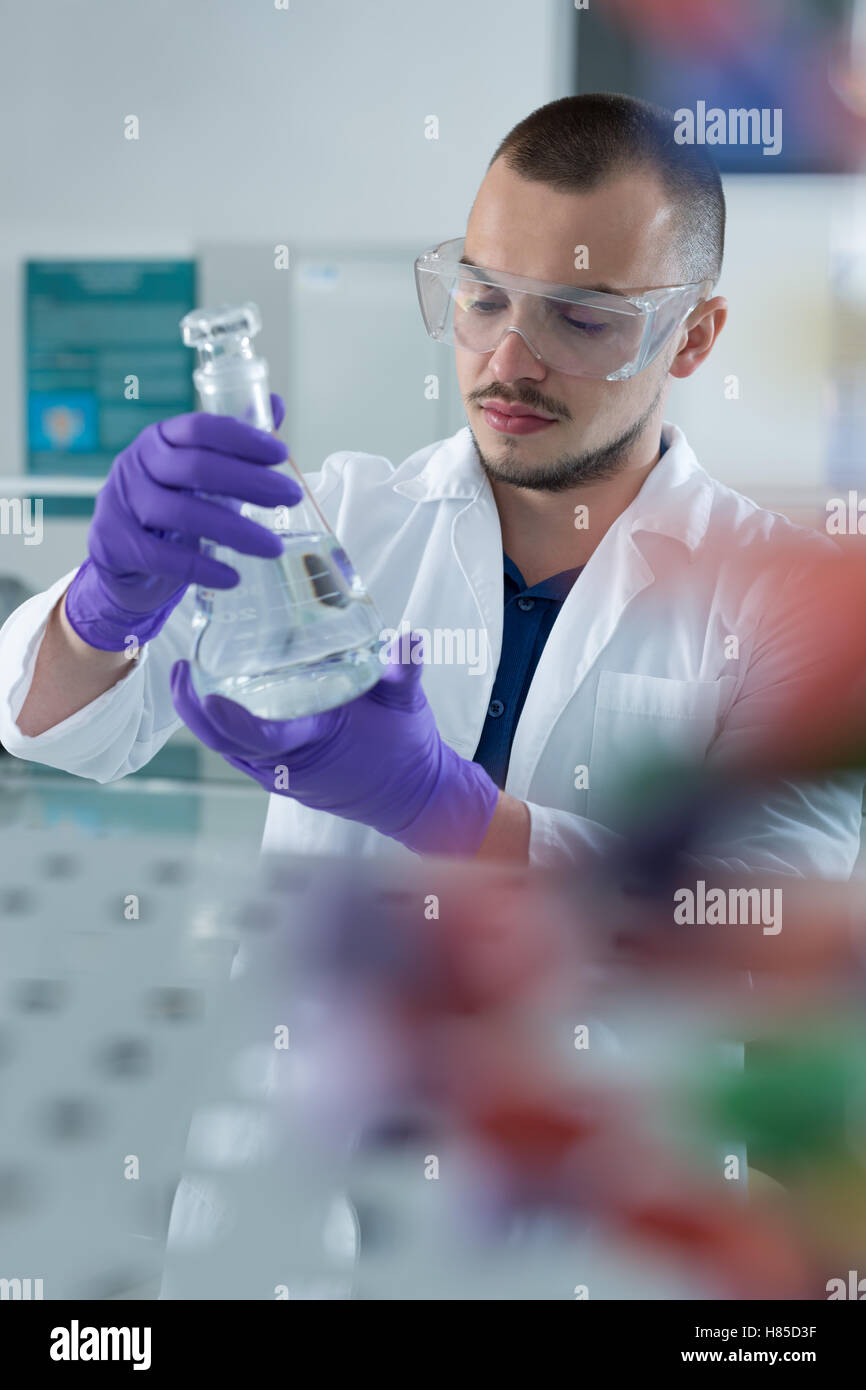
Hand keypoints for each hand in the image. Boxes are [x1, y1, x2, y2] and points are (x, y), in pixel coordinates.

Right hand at [64, 394, 301, 649]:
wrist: (122, 563)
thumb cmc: (170, 510)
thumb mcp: (200, 476)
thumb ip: (234, 445)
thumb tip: (276, 405)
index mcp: (159, 439)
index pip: (200, 427)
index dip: (242, 438)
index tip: (281, 455)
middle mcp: (134, 463)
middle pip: (197, 467)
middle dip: (251, 482)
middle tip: (293, 497)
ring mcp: (119, 503)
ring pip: (183, 513)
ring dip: (236, 531)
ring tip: (274, 548)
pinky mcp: (112, 544)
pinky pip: (162, 557)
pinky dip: (202, 568)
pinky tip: (233, 577)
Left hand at [170, 636, 500, 856]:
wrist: (414, 797)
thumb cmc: (408, 750)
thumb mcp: (408, 704)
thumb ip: (403, 668)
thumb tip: (410, 635)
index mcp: (316, 742)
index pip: (259, 736)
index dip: (226, 717)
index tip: (205, 691)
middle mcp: (291, 763)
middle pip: (226, 742)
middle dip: (194, 708)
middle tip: (180, 667)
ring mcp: (283, 774)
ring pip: (228, 747)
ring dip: (201, 717)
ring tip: (186, 676)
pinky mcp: (283, 775)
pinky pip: (241, 752)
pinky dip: (221, 728)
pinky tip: (212, 699)